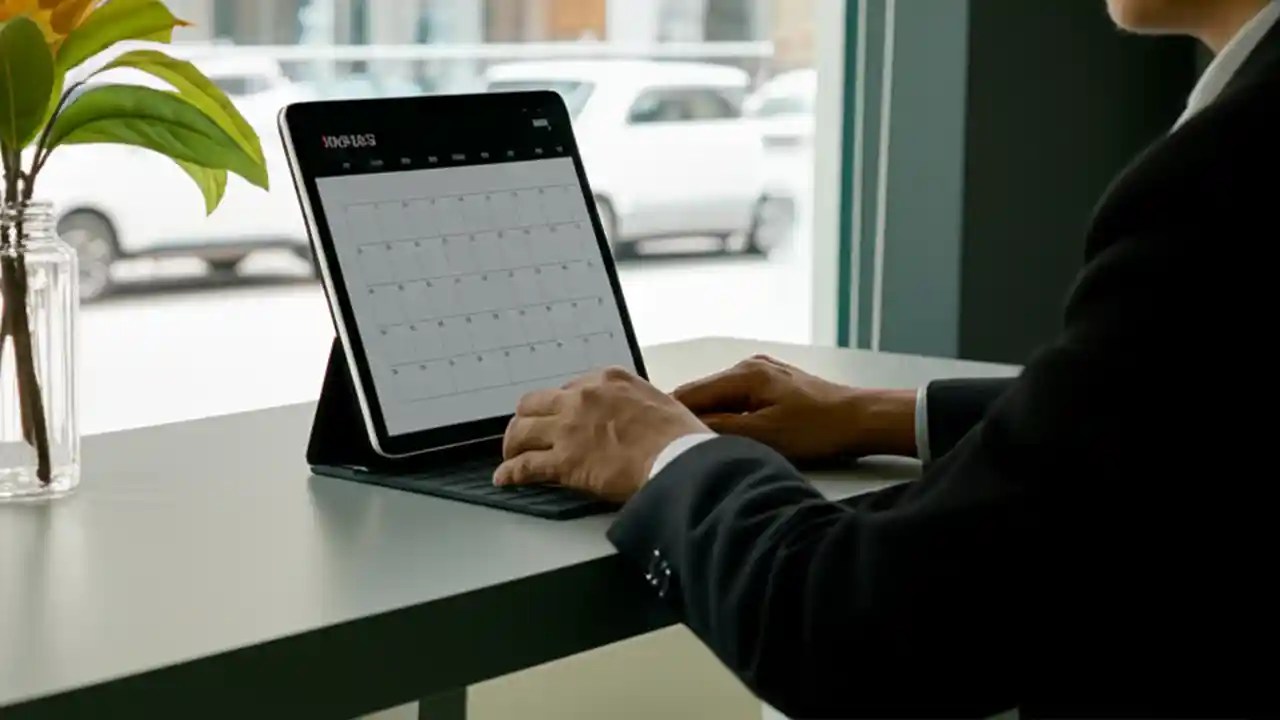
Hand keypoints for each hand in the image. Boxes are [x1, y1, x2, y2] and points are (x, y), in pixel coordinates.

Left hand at [495, 367, 710, 501]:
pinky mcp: (564, 461)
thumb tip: (634, 421)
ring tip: (510, 455)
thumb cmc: (681, 439)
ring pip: (522, 431)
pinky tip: (504, 478)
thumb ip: (635, 407)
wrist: (680, 461)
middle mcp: (583, 398)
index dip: (561, 407)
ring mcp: (570, 428)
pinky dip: (510, 473)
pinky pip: (525, 466)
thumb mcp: (659, 404)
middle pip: (535, 404)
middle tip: (526, 434)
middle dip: (528, 420)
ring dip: (513, 444)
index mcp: (608, 380)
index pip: (570, 389)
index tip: (560, 418)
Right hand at [672, 355, 917, 460]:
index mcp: (743, 375)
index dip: (668, 414)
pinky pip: (738, 398)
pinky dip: (728, 414)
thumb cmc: (817, 429)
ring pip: (720, 396)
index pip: (690, 393)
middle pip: (703, 393)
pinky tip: (726, 433)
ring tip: (695, 442)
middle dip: (686, 416)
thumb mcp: (764, 435)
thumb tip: (684, 428)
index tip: (651, 433)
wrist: (861, 419)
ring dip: (708, 417)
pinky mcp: (774, 384)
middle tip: (668, 443)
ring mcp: (763, 373)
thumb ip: (721, 429)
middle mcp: (749, 366)